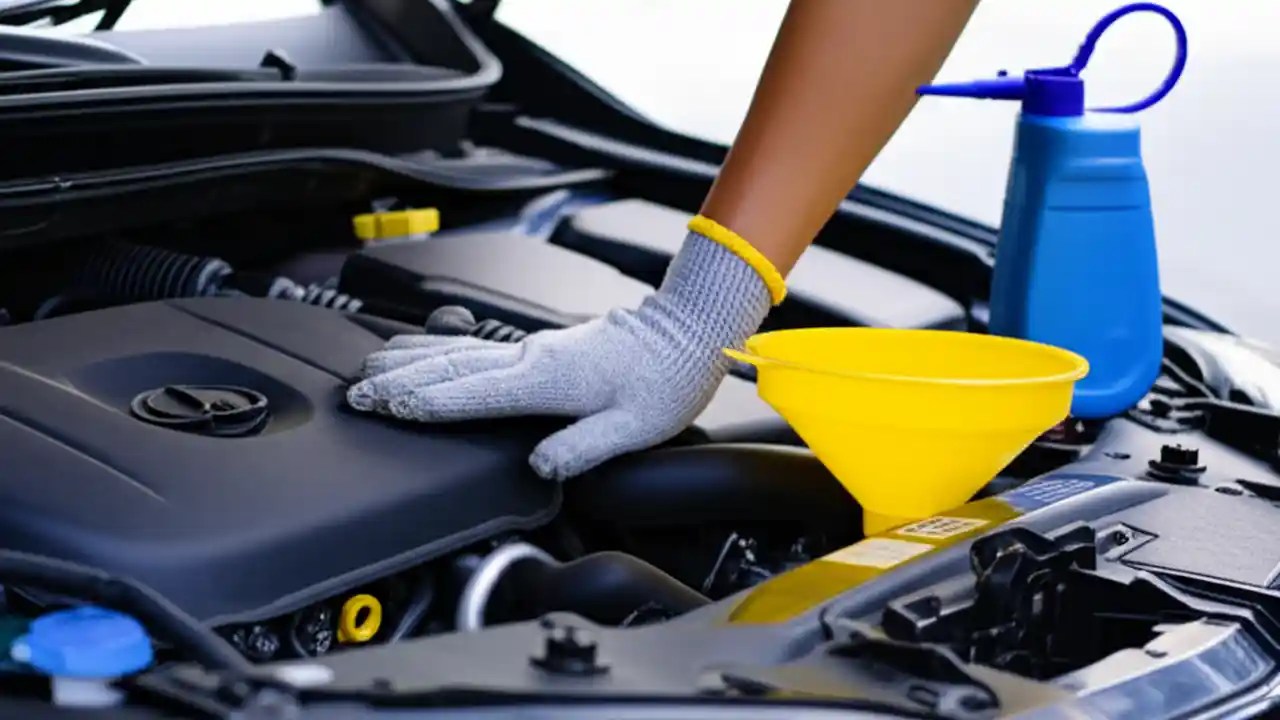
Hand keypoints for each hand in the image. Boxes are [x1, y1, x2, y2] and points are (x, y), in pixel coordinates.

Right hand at [347, 230, 772, 479]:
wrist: (685, 331)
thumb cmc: (664, 380)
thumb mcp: (633, 428)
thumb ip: (583, 447)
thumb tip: (540, 467)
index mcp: (546, 381)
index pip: (471, 394)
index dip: (426, 403)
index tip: (386, 407)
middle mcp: (530, 359)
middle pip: (449, 369)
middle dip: (399, 382)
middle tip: (356, 393)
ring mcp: (530, 349)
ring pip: (455, 352)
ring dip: (410, 361)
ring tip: (369, 369)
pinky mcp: (537, 347)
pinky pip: (473, 346)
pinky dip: (437, 347)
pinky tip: (419, 349)